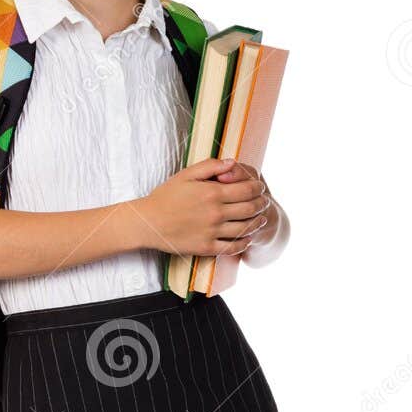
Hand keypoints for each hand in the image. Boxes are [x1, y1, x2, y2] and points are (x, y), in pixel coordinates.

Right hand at [136, 157, 271, 257]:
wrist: (148, 222)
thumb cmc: (165, 196)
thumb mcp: (186, 174)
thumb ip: (211, 166)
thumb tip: (233, 163)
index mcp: (213, 192)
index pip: (247, 189)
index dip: (258, 187)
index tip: (260, 187)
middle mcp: (216, 213)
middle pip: (250, 208)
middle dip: (261, 204)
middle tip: (264, 202)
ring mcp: (212, 232)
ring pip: (245, 228)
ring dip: (257, 223)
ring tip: (260, 219)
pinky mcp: (206, 247)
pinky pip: (232, 247)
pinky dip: (244, 243)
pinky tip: (247, 239)